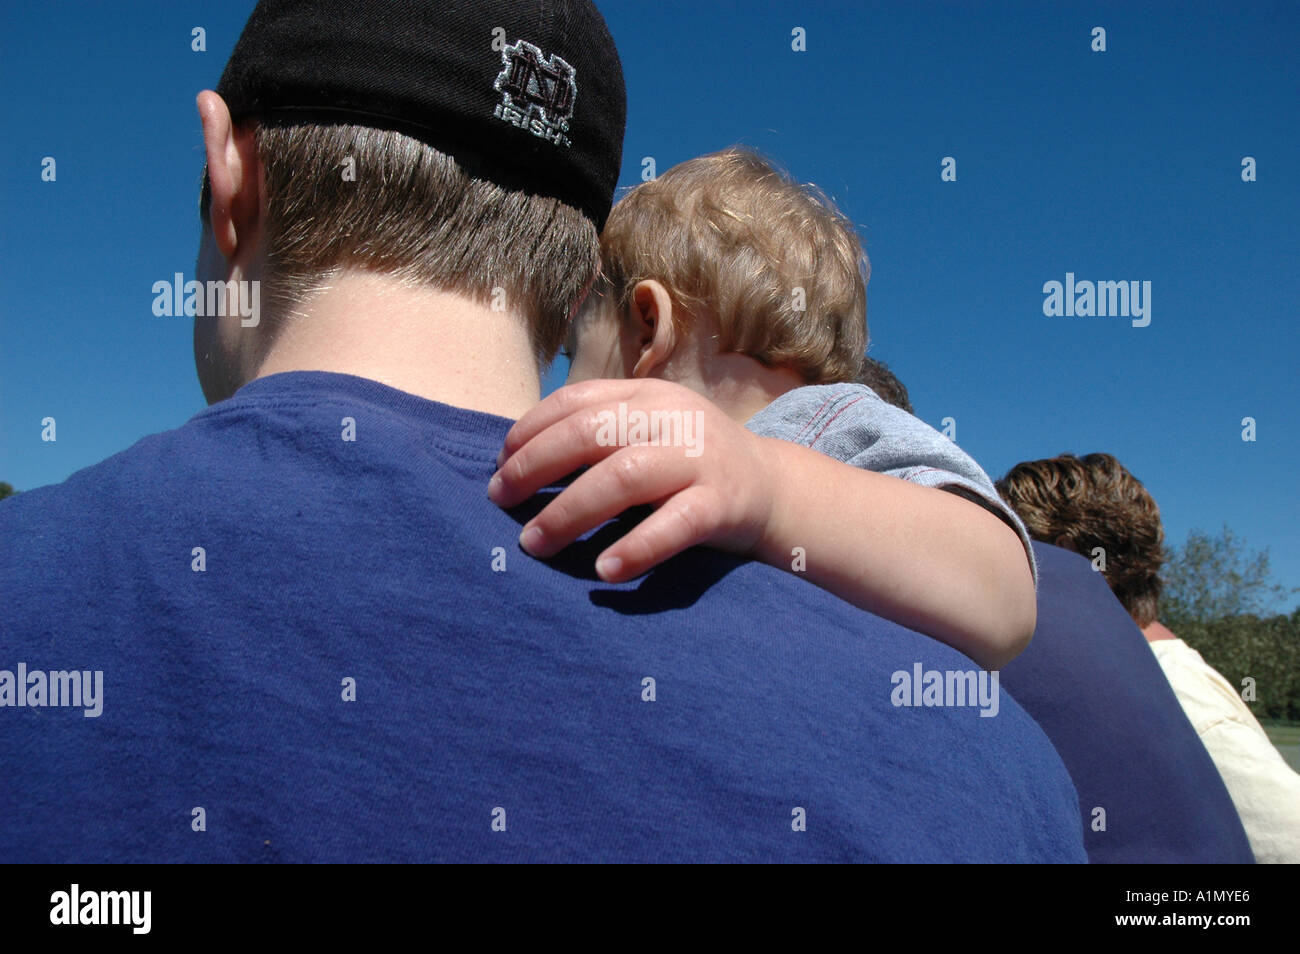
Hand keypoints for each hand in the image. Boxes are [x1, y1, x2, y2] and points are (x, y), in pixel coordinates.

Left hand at [488, 378, 776, 581]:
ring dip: (570, 512)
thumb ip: (598, 432)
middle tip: (500, 500)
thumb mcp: (648, 430)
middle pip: (589, 433)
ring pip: (623, 478)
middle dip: (535, 467)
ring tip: (534, 543)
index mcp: (645, 396)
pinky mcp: (721, 504)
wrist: (772, 487)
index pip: (576, 401)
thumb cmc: (688, 462)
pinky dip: (635, 548)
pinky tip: (603, 572)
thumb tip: (518, 459)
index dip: (530, 431)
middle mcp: (670, 419)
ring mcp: (698, 459)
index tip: (499, 464)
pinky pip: (673, 526)